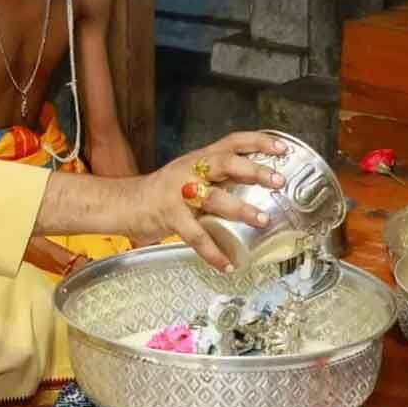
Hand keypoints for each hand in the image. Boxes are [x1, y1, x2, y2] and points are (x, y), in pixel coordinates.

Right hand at [131, 132, 286, 271]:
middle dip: (254, 171)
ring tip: (262, 220)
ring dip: (240, 209)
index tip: (282, 150)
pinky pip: (195, 235)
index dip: (258, 143)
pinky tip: (227, 264)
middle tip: (277, 182)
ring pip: (214, 197)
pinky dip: (213, 252)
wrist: (125, 203)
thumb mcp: (192, 174)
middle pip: (226, 163)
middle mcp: (191, 170)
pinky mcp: (169, 215)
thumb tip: (257, 183)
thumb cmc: (162, 191)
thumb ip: (220, 177)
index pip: (233, 142)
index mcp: (200, 158)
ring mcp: (179, 192)